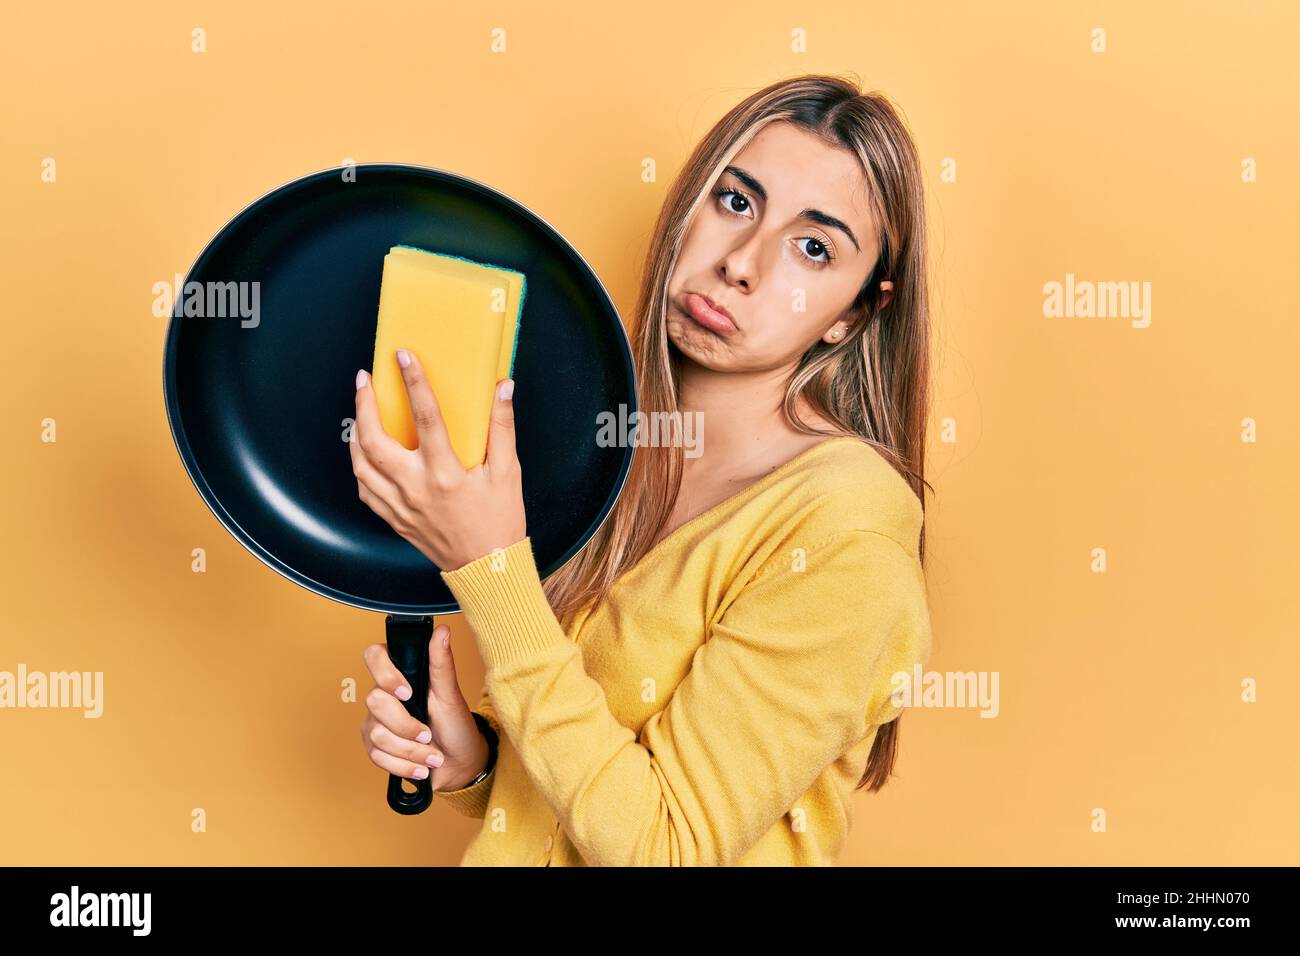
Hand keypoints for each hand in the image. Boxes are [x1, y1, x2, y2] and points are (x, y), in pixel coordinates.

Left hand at [350, 348, 525, 571]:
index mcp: (445, 474)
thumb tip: (503, 389)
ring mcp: (401, 506)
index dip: (413, 382)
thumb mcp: (508, 472)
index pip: (425, 417)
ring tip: (361, 412)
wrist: (487, 569)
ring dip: (356, 434)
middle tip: (364, 381)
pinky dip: (361, 467)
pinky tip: (367, 454)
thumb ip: (502, 427)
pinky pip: (365, 490)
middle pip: (374, 440)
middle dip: (364, 406)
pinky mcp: (395, 519)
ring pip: (361, 465)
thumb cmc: (499, 521)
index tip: (403, 357)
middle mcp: (416, 489)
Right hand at [360, 624, 490, 790]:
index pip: (374, 656)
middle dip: (407, 725)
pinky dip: (405, 766)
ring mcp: (376, 723)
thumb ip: (441, 663)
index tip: (408, 692)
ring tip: (432, 755)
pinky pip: (378, 757)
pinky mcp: (376, 749)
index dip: (386, 674)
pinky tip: (422, 767)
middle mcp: (384, 697)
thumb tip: (442, 630)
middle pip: (375, 702)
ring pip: (378, 735)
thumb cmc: (456, 726)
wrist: (459, 764)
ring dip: (412, 751)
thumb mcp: (451, 695)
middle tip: (429, 734)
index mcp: (402, 677)